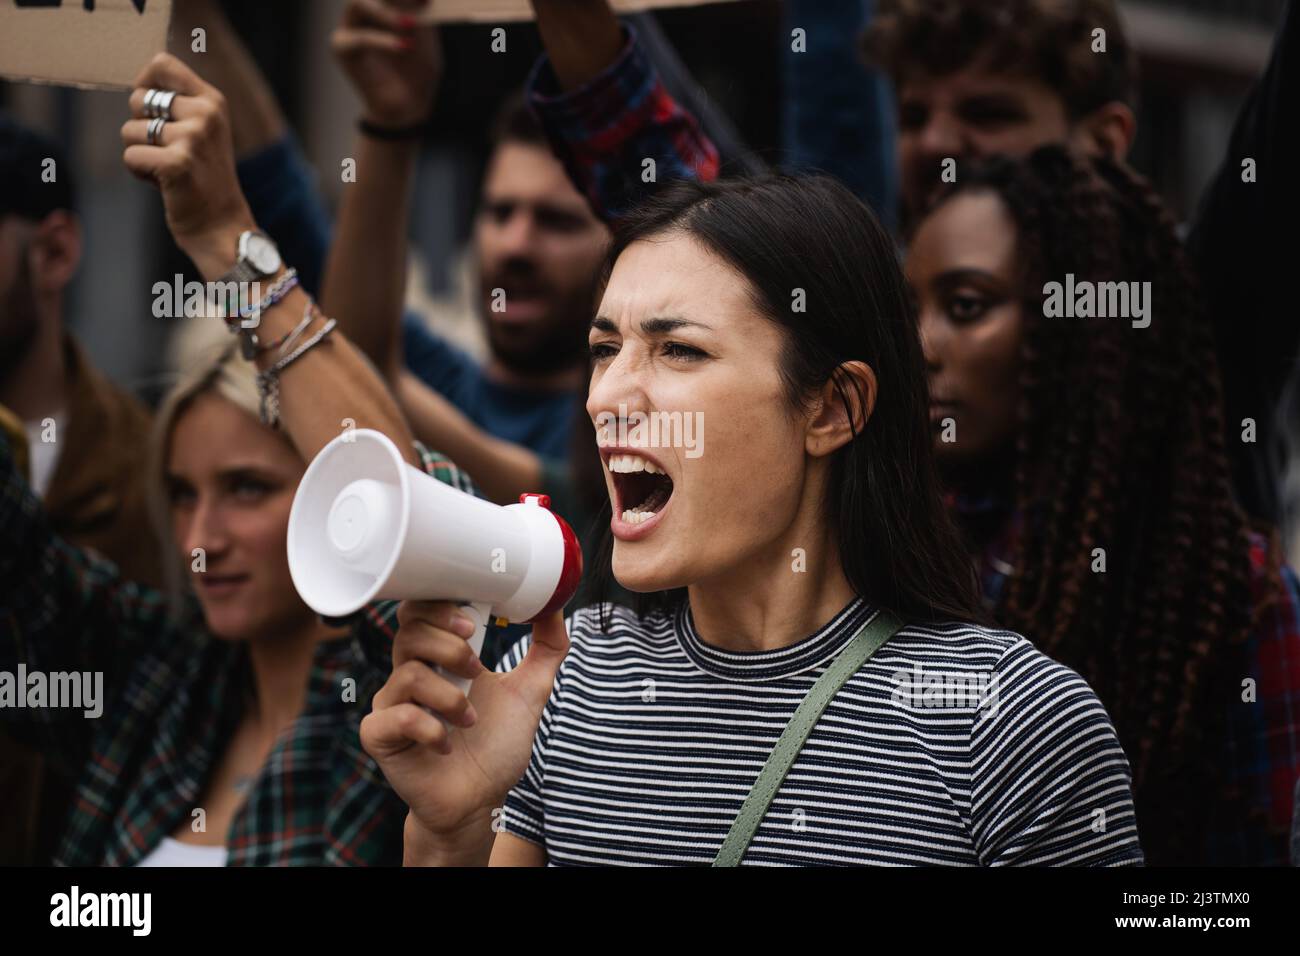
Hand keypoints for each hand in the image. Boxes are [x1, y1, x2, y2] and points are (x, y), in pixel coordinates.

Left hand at [121, 53, 254, 277]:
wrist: (223, 228)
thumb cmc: (204, 181)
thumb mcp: (202, 133)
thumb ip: (177, 105)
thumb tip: (138, 85)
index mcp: (213, 101)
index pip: (162, 63)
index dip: (144, 83)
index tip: (150, 110)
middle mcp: (205, 114)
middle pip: (138, 99)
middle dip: (140, 128)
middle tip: (168, 152)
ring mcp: (193, 138)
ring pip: (130, 131)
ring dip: (140, 154)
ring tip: (168, 171)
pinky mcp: (177, 163)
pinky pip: (130, 157)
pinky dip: (140, 174)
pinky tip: (165, 185)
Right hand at [333, 0, 441, 127]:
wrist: (407, 107)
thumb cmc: (418, 72)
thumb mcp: (425, 39)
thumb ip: (419, 14)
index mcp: (384, 5)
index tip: (428, 1)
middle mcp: (364, 11)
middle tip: (418, 0)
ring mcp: (350, 27)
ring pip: (358, 3)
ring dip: (386, 13)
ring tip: (410, 24)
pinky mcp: (342, 47)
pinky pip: (361, 37)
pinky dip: (384, 41)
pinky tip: (405, 46)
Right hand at [360, 601, 568, 859]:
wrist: (479, 800)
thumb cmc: (495, 746)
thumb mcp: (530, 691)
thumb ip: (546, 649)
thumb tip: (554, 607)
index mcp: (439, 657)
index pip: (421, 611)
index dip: (441, 606)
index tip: (474, 621)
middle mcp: (410, 674)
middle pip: (410, 632)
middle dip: (449, 644)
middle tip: (476, 667)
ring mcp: (392, 704)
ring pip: (409, 673)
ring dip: (450, 696)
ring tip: (469, 720)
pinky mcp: (380, 735)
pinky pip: (398, 715)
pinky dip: (431, 728)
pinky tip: (446, 744)